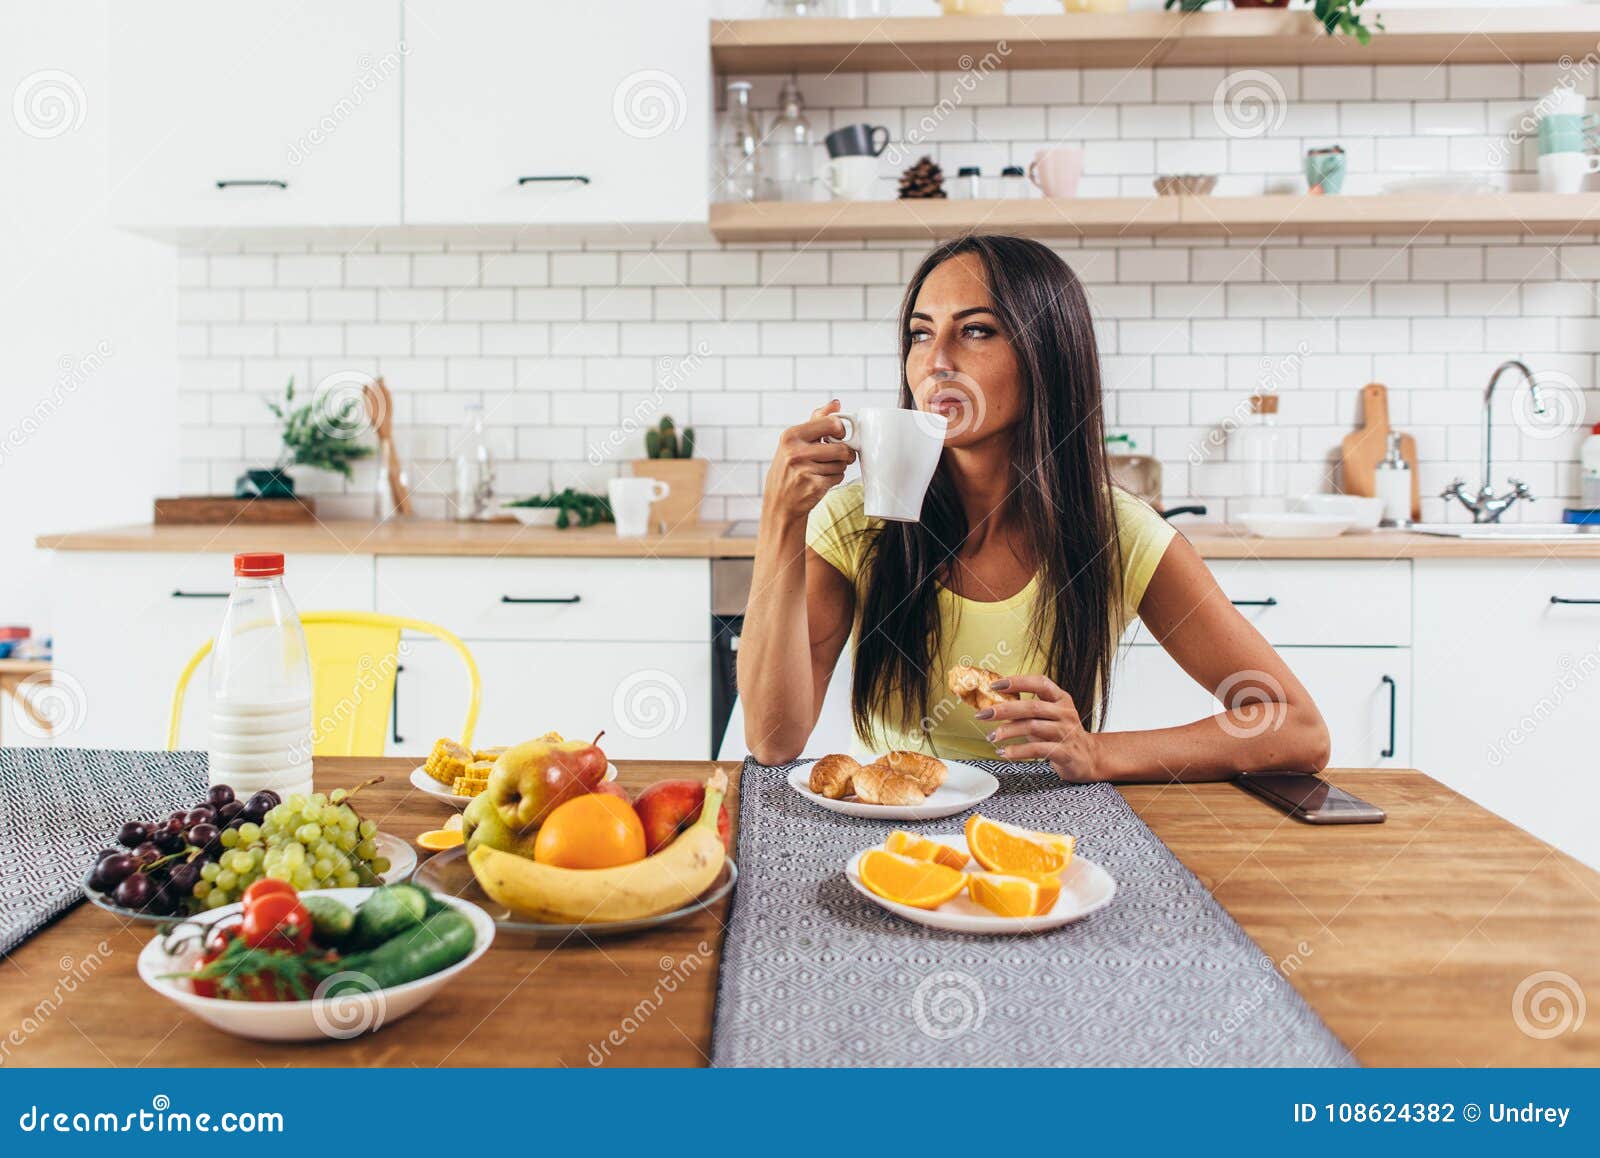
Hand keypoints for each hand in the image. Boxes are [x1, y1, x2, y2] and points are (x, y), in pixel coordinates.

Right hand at [761, 400, 856, 523]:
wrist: (779, 504)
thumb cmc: (788, 470)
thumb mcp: (794, 442)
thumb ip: (815, 421)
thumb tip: (835, 403)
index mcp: (791, 435)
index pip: (831, 423)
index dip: (841, 430)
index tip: (838, 436)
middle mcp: (796, 451)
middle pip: (841, 447)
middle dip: (844, 454)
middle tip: (838, 456)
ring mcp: (805, 469)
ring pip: (841, 463)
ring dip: (838, 468)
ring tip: (822, 470)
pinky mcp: (814, 486)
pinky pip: (839, 476)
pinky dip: (834, 479)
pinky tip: (820, 481)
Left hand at [977, 675, 1100, 782]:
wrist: (1089, 758)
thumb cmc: (1062, 734)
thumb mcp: (1049, 716)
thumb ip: (1028, 708)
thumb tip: (995, 703)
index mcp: (1061, 699)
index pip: (1040, 683)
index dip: (1018, 681)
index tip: (996, 685)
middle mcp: (1065, 713)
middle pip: (1032, 707)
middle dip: (1005, 709)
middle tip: (984, 714)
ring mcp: (1067, 733)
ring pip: (1033, 728)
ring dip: (1007, 731)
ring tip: (991, 736)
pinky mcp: (1065, 752)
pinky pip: (1038, 750)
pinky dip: (1017, 751)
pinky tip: (1004, 752)